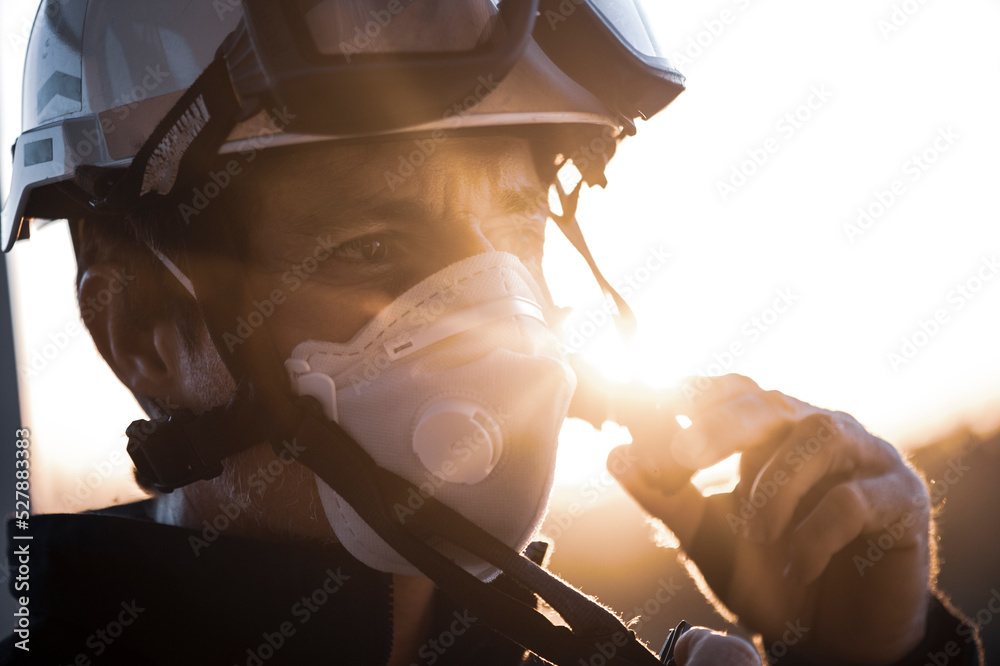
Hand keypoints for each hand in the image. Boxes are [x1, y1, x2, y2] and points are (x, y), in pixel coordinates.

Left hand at [607, 374, 930, 662]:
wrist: (835, 632)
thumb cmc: (768, 570)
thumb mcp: (707, 535)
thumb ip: (665, 497)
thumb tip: (615, 456)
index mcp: (769, 427)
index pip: (727, 390)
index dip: (685, 400)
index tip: (642, 422)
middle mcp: (817, 427)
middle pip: (770, 399)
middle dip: (721, 425)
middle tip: (681, 456)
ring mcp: (866, 456)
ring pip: (818, 437)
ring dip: (774, 489)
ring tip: (756, 537)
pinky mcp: (902, 499)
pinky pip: (854, 498)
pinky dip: (814, 534)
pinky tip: (798, 565)